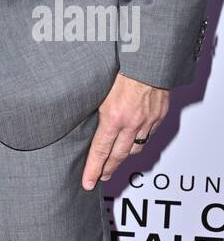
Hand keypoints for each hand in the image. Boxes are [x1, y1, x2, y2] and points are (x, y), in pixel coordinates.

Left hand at [81, 74, 168, 188]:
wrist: (149, 58)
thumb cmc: (122, 67)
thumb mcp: (100, 88)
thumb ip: (94, 107)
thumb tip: (80, 118)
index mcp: (114, 116)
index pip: (100, 150)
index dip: (93, 169)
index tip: (88, 182)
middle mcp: (132, 122)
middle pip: (118, 155)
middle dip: (108, 169)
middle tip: (100, 177)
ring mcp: (148, 120)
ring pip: (136, 147)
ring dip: (124, 156)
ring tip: (115, 161)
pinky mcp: (159, 115)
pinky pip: (149, 135)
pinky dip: (140, 141)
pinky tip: (134, 141)